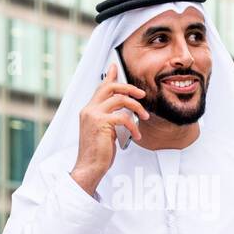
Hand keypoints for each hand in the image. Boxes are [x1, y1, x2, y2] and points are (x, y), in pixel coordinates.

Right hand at [69, 58, 148, 195]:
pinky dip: (133, 126)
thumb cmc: (97, 152)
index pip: (100, 87)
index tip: (115, 66)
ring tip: (144, 116)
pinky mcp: (102, 123)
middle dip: (129, 87)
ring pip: (120, 99)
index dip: (109, 76)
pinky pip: (124, 117)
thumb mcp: (103, 131)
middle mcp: (89, 109)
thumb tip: (122, 112)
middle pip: (110, 86)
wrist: (89, 167)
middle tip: (142, 94)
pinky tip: (136, 135)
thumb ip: (108, 118)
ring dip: (136, 107)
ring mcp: (94, 115)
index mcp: (88, 110)